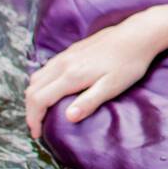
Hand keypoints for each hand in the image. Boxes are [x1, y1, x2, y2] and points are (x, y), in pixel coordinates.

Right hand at [24, 9, 167, 139]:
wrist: (137, 35)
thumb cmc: (128, 63)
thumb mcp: (112, 86)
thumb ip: (89, 102)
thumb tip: (68, 118)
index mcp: (71, 75)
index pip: (39, 99)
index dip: (33, 119)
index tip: (37, 133)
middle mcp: (63, 64)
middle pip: (33, 89)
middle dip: (30, 110)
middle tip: (37, 127)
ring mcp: (66, 55)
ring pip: (37, 77)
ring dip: (34, 96)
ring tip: (42, 111)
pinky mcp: (72, 50)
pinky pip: (46, 68)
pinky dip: (41, 83)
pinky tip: (52, 90)